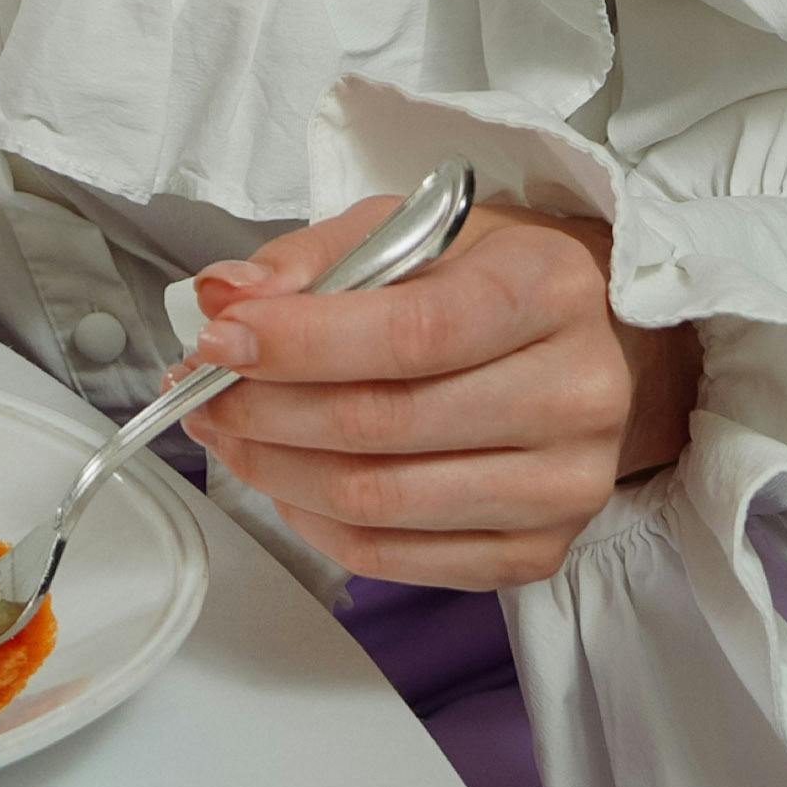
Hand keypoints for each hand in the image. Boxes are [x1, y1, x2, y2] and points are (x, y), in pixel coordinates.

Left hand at [180, 196, 700, 589]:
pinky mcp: (540, 550)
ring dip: (277, 470)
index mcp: (550, 288)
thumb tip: (223, 298)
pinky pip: (401, 558)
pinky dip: (319, 525)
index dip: (302, 343)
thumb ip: (313, 259)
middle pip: (387, 424)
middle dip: (266, 410)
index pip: (413, 332)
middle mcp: (577, 393)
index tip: (219, 339)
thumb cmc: (487, 275)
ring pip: (384, 500)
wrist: (588, 341)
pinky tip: (283, 481)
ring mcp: (564, 485)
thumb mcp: (408, 229)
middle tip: (198, 390)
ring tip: (226, 433)